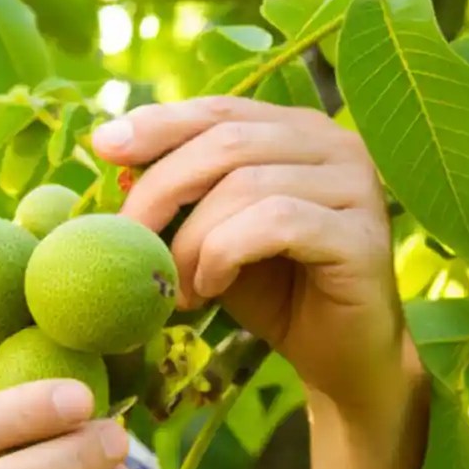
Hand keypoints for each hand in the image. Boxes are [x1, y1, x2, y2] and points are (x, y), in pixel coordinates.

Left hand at [92, 96, 405, 415]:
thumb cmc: (271, 291)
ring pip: (246, 185)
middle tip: (128, 243)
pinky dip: (225, 254)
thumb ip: (180, 192)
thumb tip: (110, 148)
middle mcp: (333, 144)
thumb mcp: (212, 232)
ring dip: (193, 240)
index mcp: (295, 131)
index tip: (105, 146)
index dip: (159, 122)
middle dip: (161, 192)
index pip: (218, 111)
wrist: (337, 357)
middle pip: (226, 144)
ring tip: (180, 286)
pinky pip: (276, 223)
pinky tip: (211, 288)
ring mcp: (356, 185)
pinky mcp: (363, 234)